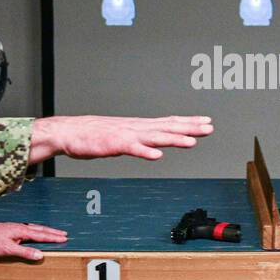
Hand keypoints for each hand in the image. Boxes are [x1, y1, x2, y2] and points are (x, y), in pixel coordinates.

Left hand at [0, 221, 67, 262]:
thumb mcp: (8, 249)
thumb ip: (25, 252)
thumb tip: (40, 255)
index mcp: (22, 231)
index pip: (42, 235)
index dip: (53, 237)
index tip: (64, 238)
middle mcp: (21, 227)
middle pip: (41, 229)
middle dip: (53, 232)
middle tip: (64, 233)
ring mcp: (16, 227)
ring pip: (35, 228)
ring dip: (46, 230)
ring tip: (53, 232)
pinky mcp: (11, 228)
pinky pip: (29, 228)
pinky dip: (37, 230)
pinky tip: (35, 232)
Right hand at [32, 115, 212, 162]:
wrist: (69, 133)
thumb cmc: (94, 135)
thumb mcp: (123, 135)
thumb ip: (140, 139)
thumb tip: (156, 144)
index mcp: (139, 126)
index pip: (169, 122)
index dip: (189, 122)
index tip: (206, 122)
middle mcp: (137, 128)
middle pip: (168, 128)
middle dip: (190, 128)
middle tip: (210, 128)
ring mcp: (126, 136)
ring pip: (154, 138)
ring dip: (173, 140)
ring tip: (191, 142)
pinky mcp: (113, 145)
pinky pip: (131, 150)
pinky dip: (144, 152)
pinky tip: (157, 156)